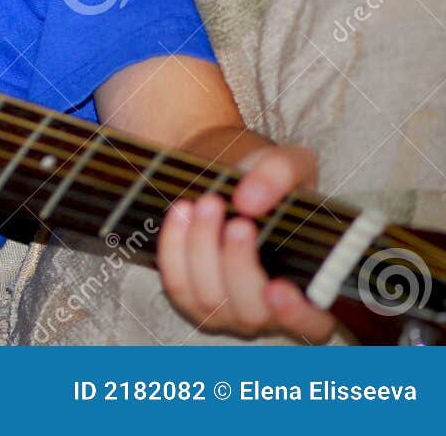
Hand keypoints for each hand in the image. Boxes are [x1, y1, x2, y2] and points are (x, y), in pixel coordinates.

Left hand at [156, 143, 337, 342]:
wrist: (226, 181)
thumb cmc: (270, 182)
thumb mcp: (291, 164)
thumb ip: (281, 174)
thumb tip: (250, 202)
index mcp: (310, 291)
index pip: (314, 326)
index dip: (296, 315)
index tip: (277, 288)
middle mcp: (269, 312)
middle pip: (252, 310)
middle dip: (239, 264)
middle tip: (238, 221)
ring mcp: (226, 311)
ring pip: (210, 298)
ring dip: (204, 250)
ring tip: (207, 203)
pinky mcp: (190, 298)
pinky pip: (177, 284)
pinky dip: (175, 248)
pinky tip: (181, 212)